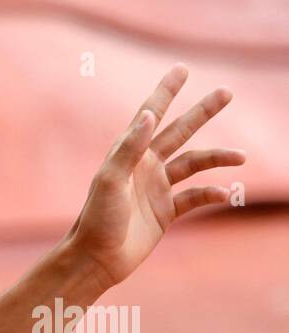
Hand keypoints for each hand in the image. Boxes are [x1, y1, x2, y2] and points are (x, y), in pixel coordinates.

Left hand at [66, 64, 242, 288]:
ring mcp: (157, 188)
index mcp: (129, 154)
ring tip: (241, 157)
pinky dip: (212, 193)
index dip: (166, 92)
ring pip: (195, 164)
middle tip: (227, 92)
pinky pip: (196, 196)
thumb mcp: (110, 181)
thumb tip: (151, 115)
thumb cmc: (96, 219)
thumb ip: (129, 148)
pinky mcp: (166, 212)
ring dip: (218, 158)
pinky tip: (226, 195)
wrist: (97, 260)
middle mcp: (146, 167)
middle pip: (181, 132)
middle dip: (203, 112)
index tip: (182, 69)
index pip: (151, 115)